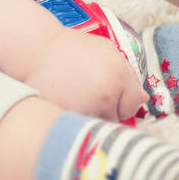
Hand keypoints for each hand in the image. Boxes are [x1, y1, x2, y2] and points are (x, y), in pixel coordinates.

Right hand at [23, 27, 148, 121]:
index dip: (122, 100)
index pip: (131, 107)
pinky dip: (74, 122)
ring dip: (90, 117)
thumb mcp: (107, 52)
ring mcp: (84, 111)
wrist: (35, 52)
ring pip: (97, 126)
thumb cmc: (70, 49)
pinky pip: (79, 130)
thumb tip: (143, 99)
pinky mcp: (66, 121)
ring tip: (75, 97)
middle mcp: (104, 97)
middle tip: (88, 93)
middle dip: (106, 110)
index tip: (110, 94)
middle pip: (115, 120)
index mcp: (117, 79)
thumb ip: (128, 75)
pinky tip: (65, 104)